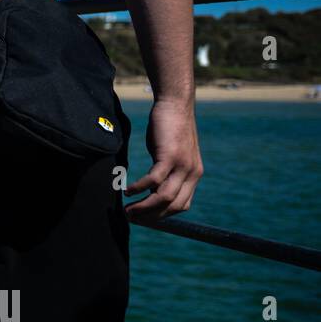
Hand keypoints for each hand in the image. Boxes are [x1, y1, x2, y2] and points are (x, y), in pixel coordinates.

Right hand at [124, 98, 203, 221]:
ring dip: (144, 207)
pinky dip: (139, 188)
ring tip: (127, 210)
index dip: (161, 215)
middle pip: (172, 205)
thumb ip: (169, 171)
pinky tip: (127, 190)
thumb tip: (153, 187)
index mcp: (194, 175)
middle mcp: (191, 173)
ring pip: (163, 197)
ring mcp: (182, 165)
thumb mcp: (173, 154)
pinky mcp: (169, 155)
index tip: (143, 216)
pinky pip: (153, 179)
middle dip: (150, 215)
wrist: (176, 105)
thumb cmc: (170, 128)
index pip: (181, 205)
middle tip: (130, 217)